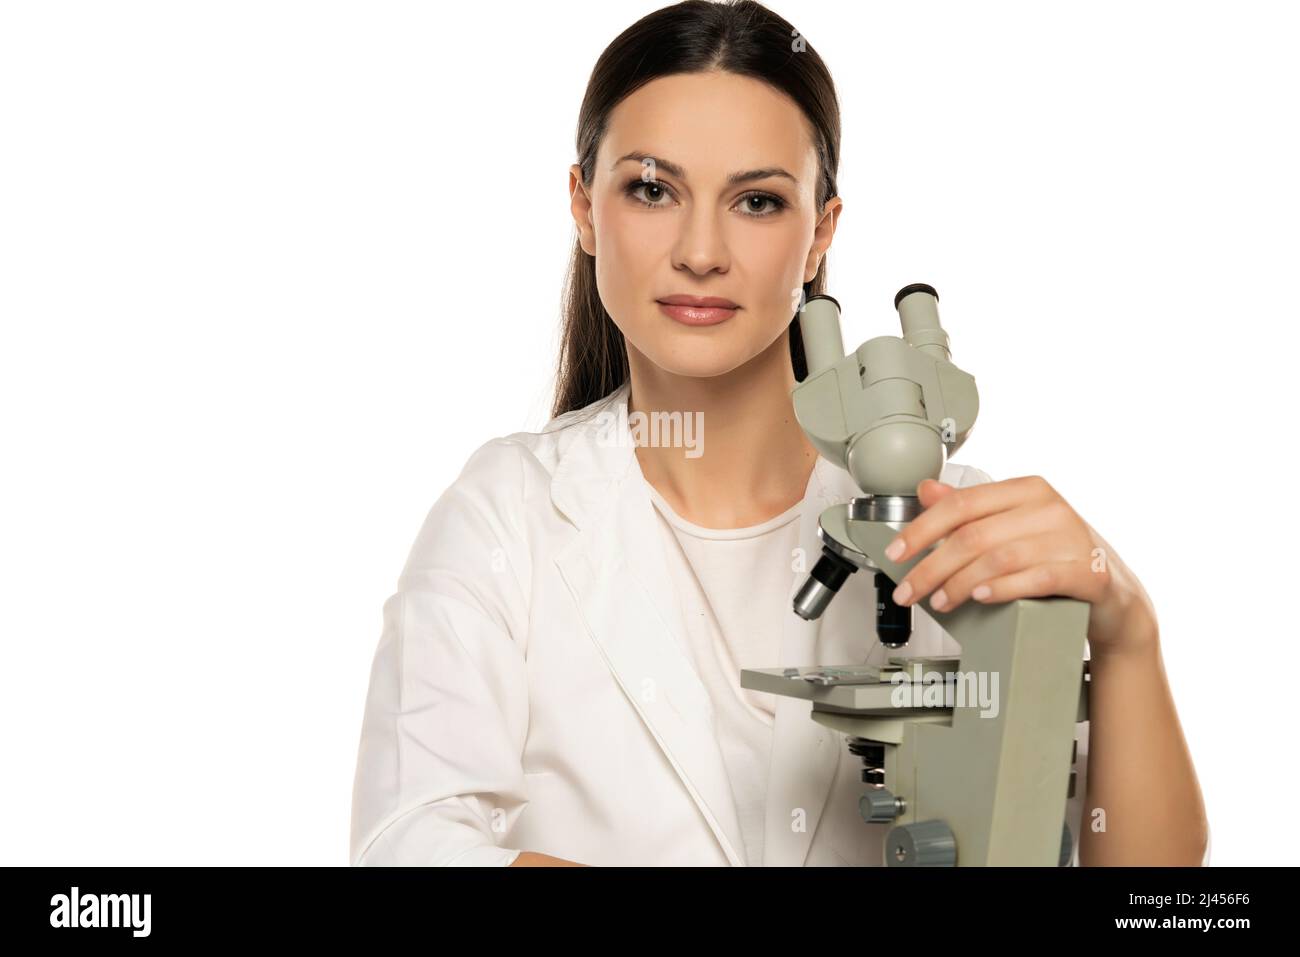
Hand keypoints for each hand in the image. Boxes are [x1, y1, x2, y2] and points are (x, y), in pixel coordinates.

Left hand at [884, 475, 1158, 657]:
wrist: (1115, 599)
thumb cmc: (1058, 560)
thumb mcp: (1012, 530)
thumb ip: (971, 512)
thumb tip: (926, 491)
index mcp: (1027, 491)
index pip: (961, 504)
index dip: (921, 529)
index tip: (896, 553)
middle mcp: (1050, 508)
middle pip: (973, 535)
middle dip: (931, 566)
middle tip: (909, 591)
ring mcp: (1072, 539)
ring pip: (998, 558)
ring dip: (958, 583)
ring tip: (940, 601)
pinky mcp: (1089, 572)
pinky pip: (1037, 578)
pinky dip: (1002, 588)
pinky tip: (979, 597)